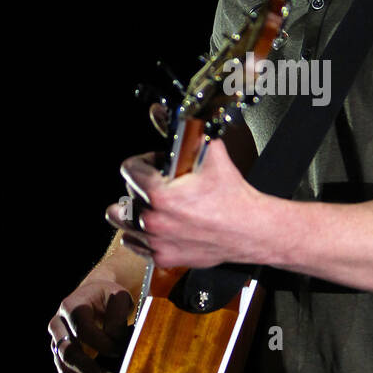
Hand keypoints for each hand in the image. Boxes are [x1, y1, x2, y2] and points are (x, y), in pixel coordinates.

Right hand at [49, 277, 133, 372]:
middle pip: (67, 353)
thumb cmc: (109, 298)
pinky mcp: (62, 361)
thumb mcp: (119, 296)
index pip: (82, 329)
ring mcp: (57, 345)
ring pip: (65, 372)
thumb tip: (117, 342)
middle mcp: (58, 326)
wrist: (94, 297)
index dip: (102, 342)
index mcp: (71, 306)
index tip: (121, 350)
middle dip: (90, 371)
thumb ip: (118, 316)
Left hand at [106, 138, 264, 270]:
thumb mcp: (212, 155)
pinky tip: (156, 225)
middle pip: (125, 196)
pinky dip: (140, 234)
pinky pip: (134, 243)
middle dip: (141, 187)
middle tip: (159, 186)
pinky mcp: (163, 258)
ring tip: (150, 205)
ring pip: (122, 221)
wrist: (250, 230)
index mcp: (161, 195)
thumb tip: (168, 115)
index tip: (156, 166)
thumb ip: (189, 132)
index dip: (144, 163)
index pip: (129, 170)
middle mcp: (154, 221)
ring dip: (133, 211)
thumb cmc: (233, 198)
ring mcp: (157, 242)